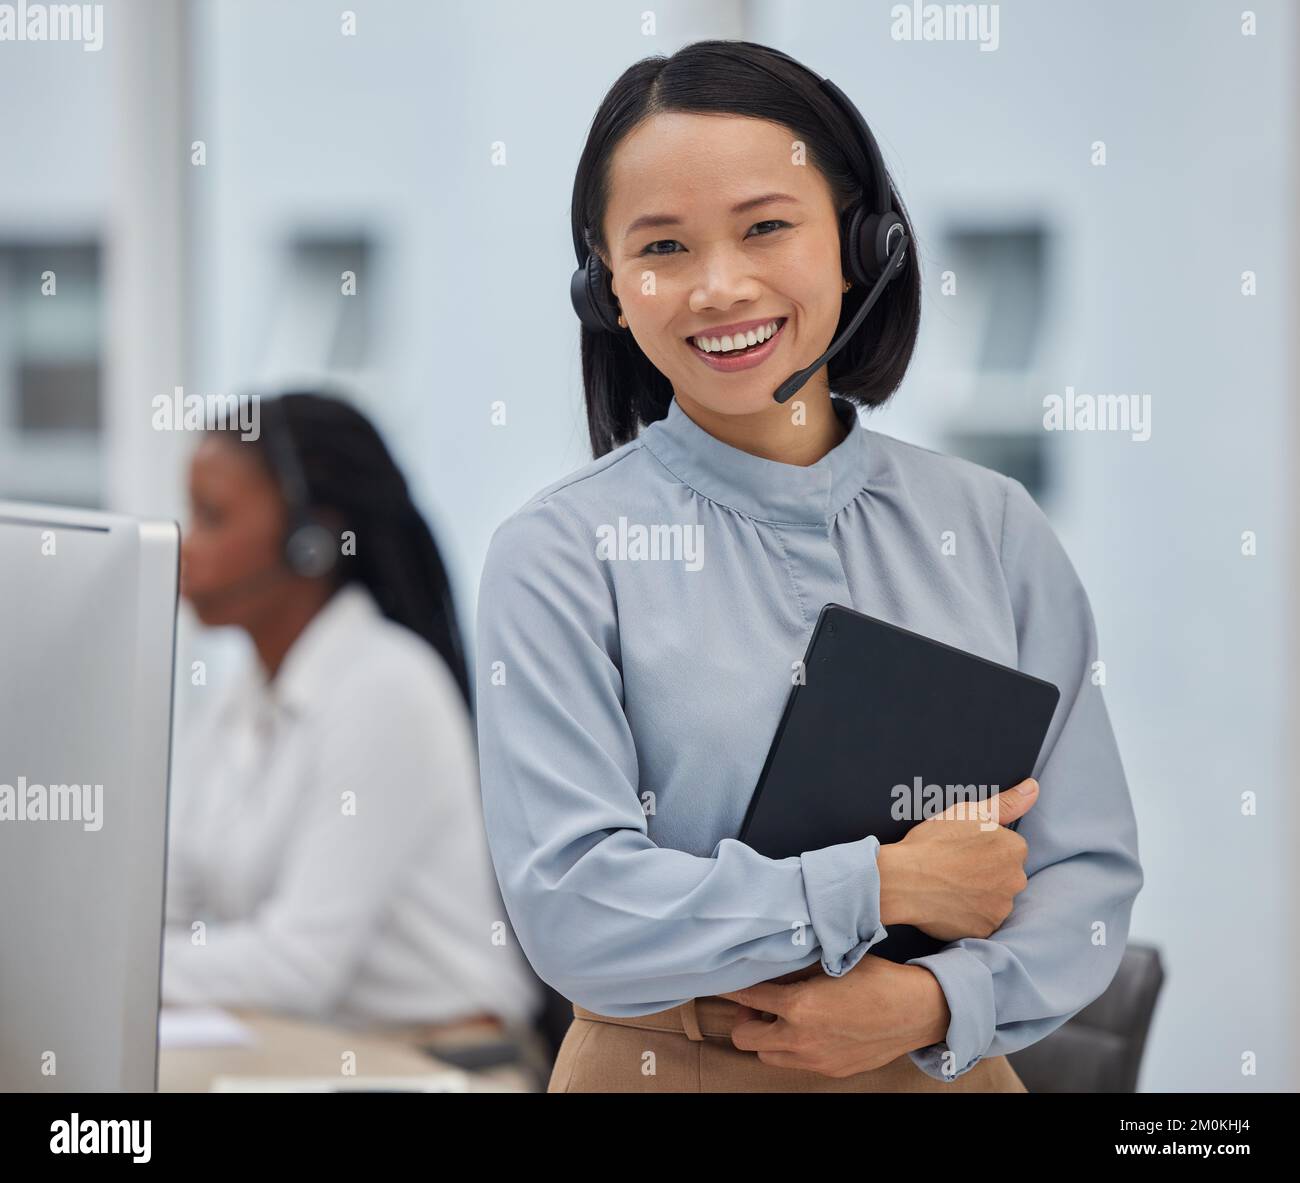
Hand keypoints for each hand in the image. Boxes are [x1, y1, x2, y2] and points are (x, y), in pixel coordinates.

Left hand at [716, 956, 948, 1076]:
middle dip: (744, 1019)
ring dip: (767, 1038)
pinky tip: (808, 1029)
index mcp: (798, 1007)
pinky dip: (792, 1048)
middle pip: (744, 1038)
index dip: (731, 989)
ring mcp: (815, 1060)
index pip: (747, 998)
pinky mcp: (830, 1071)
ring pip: (767, 1057)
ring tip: (782, 1018)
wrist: (914, 1011)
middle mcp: (801, 1039)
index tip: (721, 982)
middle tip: (758, 1004)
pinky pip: (796, 1064)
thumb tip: (770, 961)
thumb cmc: (876, 978)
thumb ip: (796, 967)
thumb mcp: (830, 962)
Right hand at [878, 777, 1037, 941]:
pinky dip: (969, 914)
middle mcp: (1016, 880)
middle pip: (1005, 875)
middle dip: (986, 872)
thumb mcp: (968, 812)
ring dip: (979, 894)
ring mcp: (1001, 907)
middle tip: (954, 867)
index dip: (983, 848)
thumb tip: (1033, 787)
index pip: (1008, 849)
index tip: (962, 849)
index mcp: (1014, 849)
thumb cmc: (933, 841)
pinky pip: (982, 921)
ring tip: (949, 885)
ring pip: (994, 899)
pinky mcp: (985, 929)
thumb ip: (1006, 802)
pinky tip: (949, 903)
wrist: (903, 879)